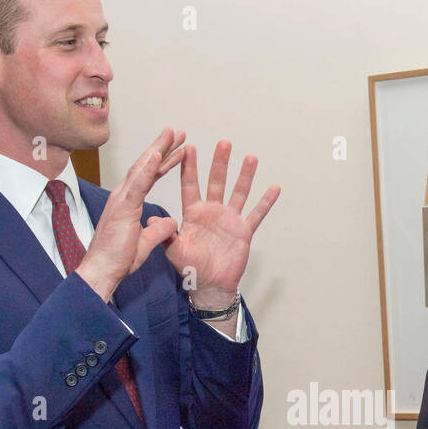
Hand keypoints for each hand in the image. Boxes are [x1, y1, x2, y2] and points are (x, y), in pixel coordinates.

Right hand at [77, 128, 187, 301]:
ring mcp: (121, 199)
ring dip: (158, 149)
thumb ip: (158, 231)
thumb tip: (171, 223)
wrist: (102, 271)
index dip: (163, 162)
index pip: (148, 176)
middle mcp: (123, 196)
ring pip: (142, 168)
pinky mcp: (122, 207)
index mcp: (128, 202)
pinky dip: (148, 168)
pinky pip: (138, 184)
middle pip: (145, 166)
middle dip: (162, 147)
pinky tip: (159, 153)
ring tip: (173, 133)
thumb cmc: (118, 259)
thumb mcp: (145, 243)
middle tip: (177, 132)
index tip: (177, 149)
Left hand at [165, 141, 279, 309]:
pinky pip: (257, 214)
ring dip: (245, 175)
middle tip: (224, 143)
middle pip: (217, 182)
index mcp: (193, 214)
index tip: (188, 148)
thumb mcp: (175, 252)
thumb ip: (167, 234)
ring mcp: (229, 220)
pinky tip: (274, 187)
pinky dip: (266, 202)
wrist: (211, 285)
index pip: (190, 185)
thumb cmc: (191, 269)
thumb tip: (153, 217)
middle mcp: (212, 212)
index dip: (189, 167)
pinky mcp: (244, 231)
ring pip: (238, 192)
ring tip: (250, 157)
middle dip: (220, 163)